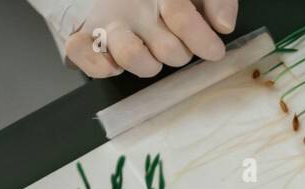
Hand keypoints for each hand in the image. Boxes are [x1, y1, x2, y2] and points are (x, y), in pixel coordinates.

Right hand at [65, 0, 237, 77]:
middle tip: (176, 45)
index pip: (179, 13)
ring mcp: (107, 22)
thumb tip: (223, 25)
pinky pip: (81, 53)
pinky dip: (98, 66)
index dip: (201, 38)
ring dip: (148, 66)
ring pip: (130, 55)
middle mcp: (132, 6)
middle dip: (179, 54)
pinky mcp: (83, 36)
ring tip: (151, 58)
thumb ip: (217, 0)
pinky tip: (113, 66)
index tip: (214, 51)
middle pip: (167, 48)